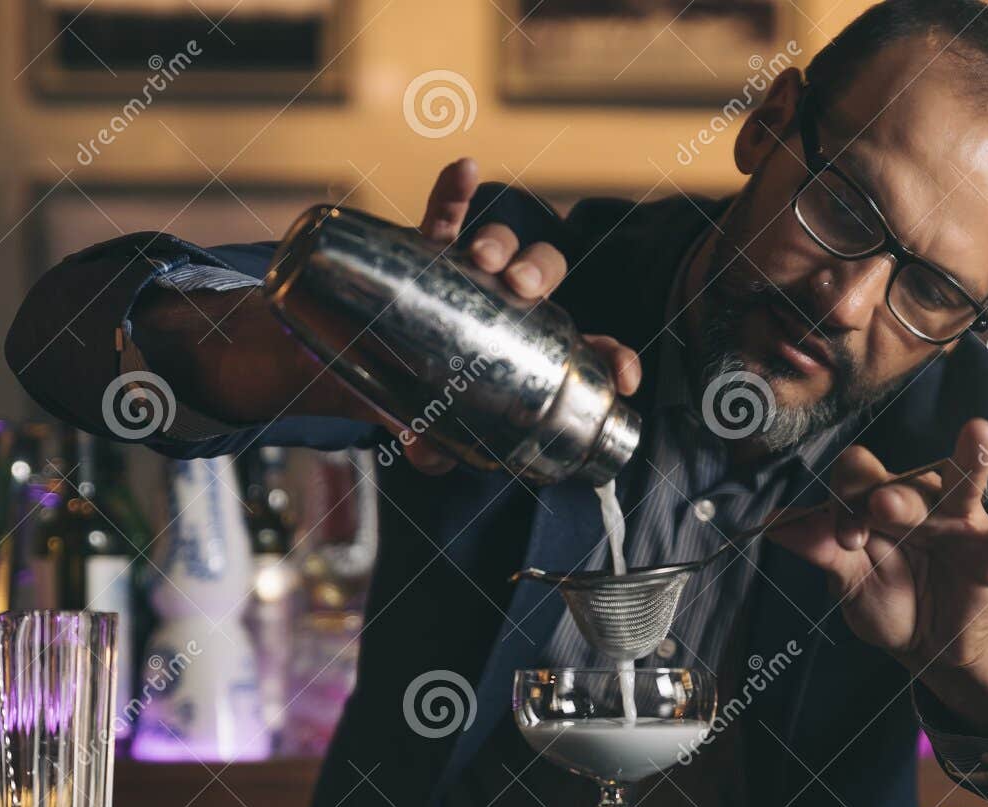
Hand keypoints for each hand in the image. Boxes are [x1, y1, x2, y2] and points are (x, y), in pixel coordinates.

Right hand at [398, 158, 641, 473]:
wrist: (361, 352)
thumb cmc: (415, 388)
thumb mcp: (427, 421)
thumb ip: (429, 439)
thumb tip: (427, 457)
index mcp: (529, 346)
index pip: (582, 345)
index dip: (611, 356)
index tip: (626, 377)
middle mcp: (506, 300)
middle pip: (542, 275)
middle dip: (540, 274)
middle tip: (523, 289)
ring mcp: (468, 271)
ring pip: (499, 244)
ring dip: (500, 242)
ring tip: (482, 255)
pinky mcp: (426, 247)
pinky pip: (442, 214)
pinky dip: (453, 190)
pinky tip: (465, 168)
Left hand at [766, 419, 987, 731]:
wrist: (928, 646)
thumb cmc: (887, 600)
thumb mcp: (848, 584)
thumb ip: (822, 551)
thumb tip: (773, 524)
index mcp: (877, 501)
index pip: (857, 479)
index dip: (845, 505)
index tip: (845, 542)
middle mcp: (920, 499)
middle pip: (904, 478)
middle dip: (890, 496)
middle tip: (880, 513)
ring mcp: (960, 521)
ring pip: (963, 485)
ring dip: (968, 462)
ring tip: (978, 433)